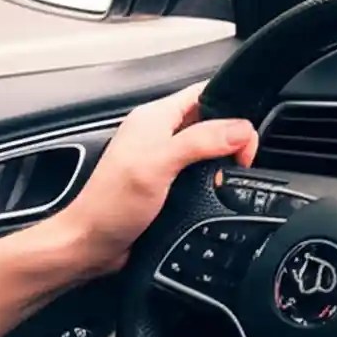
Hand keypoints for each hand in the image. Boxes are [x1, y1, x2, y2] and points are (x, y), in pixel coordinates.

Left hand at [54, 82, 259, 274]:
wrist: (92, 243)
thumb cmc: (111, 205)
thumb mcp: (158, 166)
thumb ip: (200, 142)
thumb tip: (240, 129)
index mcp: (154, 117)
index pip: (203, 93)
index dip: (231, 109)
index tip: (244, 138)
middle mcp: (159, 133)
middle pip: (210, 120)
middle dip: (232, 138)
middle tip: (238, 162)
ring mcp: (163, 157)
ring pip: (208, 146)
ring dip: (222, 160)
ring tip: (225, 177)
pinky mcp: (167, 180)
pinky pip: (200, 170)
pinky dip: (213, 178)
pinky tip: (214, 190)